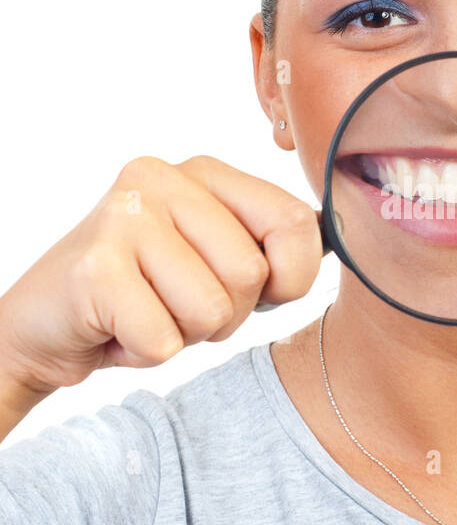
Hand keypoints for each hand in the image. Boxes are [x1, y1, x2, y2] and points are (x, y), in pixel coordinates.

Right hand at [0, 155, 322, 396]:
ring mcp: (123, 216)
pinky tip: (115, 328)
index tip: (255, 291)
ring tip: (146, 312)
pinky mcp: (94, 267)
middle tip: (175, 305)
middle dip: (225, 315)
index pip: (296, 223)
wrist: (45, 327)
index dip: (291, 278)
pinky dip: (143, 353)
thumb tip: (342, 238)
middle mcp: (162, 177)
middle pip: (252, 274)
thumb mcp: (217, 259)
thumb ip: (273, 245)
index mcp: (204, 171)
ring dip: (183, 334)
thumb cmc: (146, 296)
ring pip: (211, 310)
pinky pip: (163, 341)